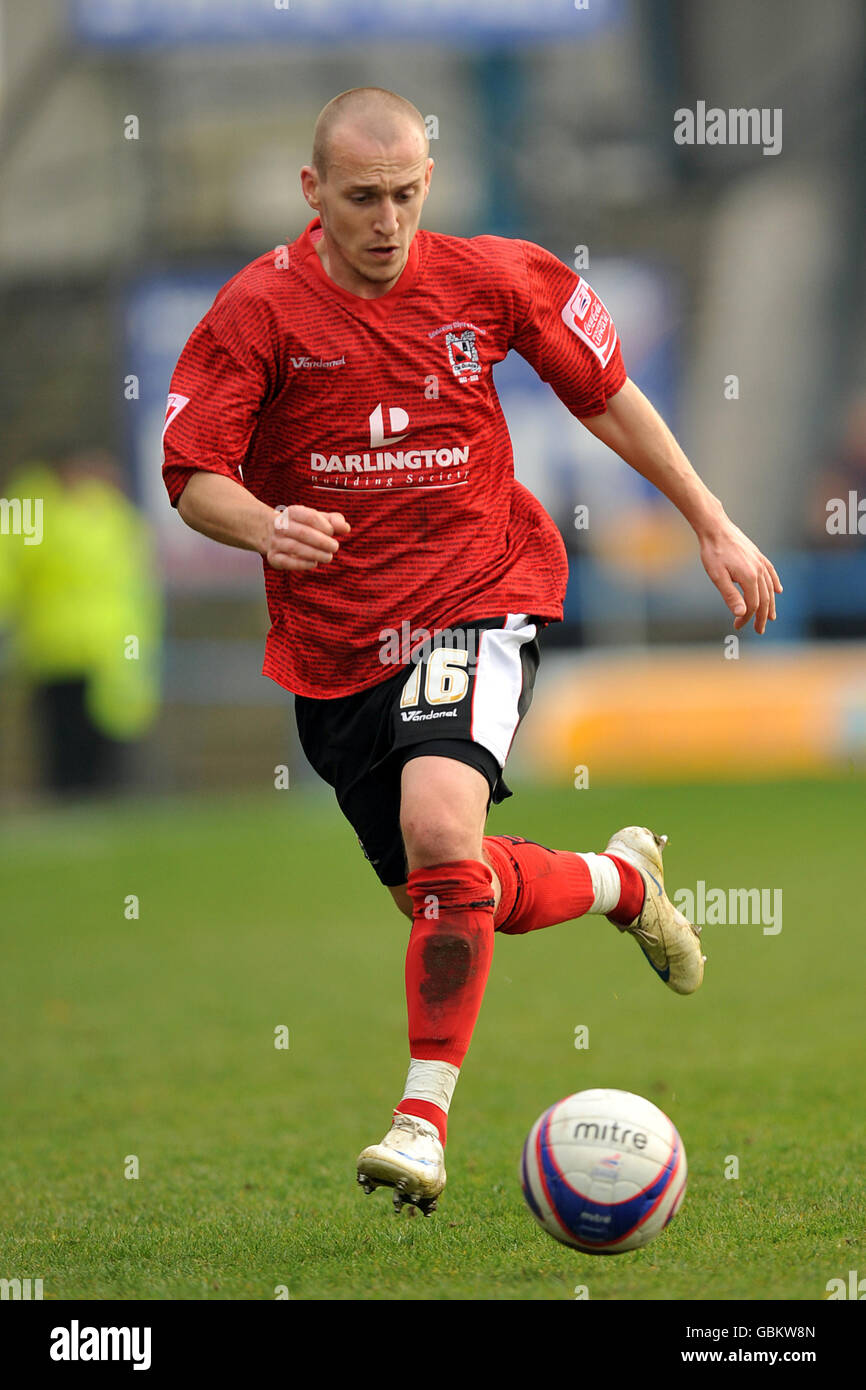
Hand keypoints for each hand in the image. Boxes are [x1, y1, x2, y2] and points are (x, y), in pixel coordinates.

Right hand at [266, 505, 350, 572]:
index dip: (324, 525)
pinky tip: (314, 563)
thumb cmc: (302, 526)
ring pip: (295, 547)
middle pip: (303, 533)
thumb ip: (334, 521)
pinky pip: (286, 562)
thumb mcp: (317, 519)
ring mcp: (275, 542)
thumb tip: (345, 528)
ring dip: (315, 553)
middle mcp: (280, 526)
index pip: (309, 517)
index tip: (332, 532)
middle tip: (334, 547)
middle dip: (322, 541)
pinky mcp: (273, 557)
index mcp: (292, 512)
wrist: (271, 534)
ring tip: (328, 557)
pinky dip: (301, 564)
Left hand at [699, 519, 781, 633]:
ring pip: (770, 588)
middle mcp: (759, 571)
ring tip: (771, 617)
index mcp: (749, 578)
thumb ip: (731, 595)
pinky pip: (771, 573)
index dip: (746, 618)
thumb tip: (742, 614)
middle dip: (762, 616)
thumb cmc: (713, 552)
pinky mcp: (758, 556)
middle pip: (764, 599)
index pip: (752, 605)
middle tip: (759, 630)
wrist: (715, 528)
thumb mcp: (717, 576)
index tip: (737, 626)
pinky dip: (775, 583)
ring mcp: (760, 562)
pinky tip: (778, 591)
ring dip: (771, 604)